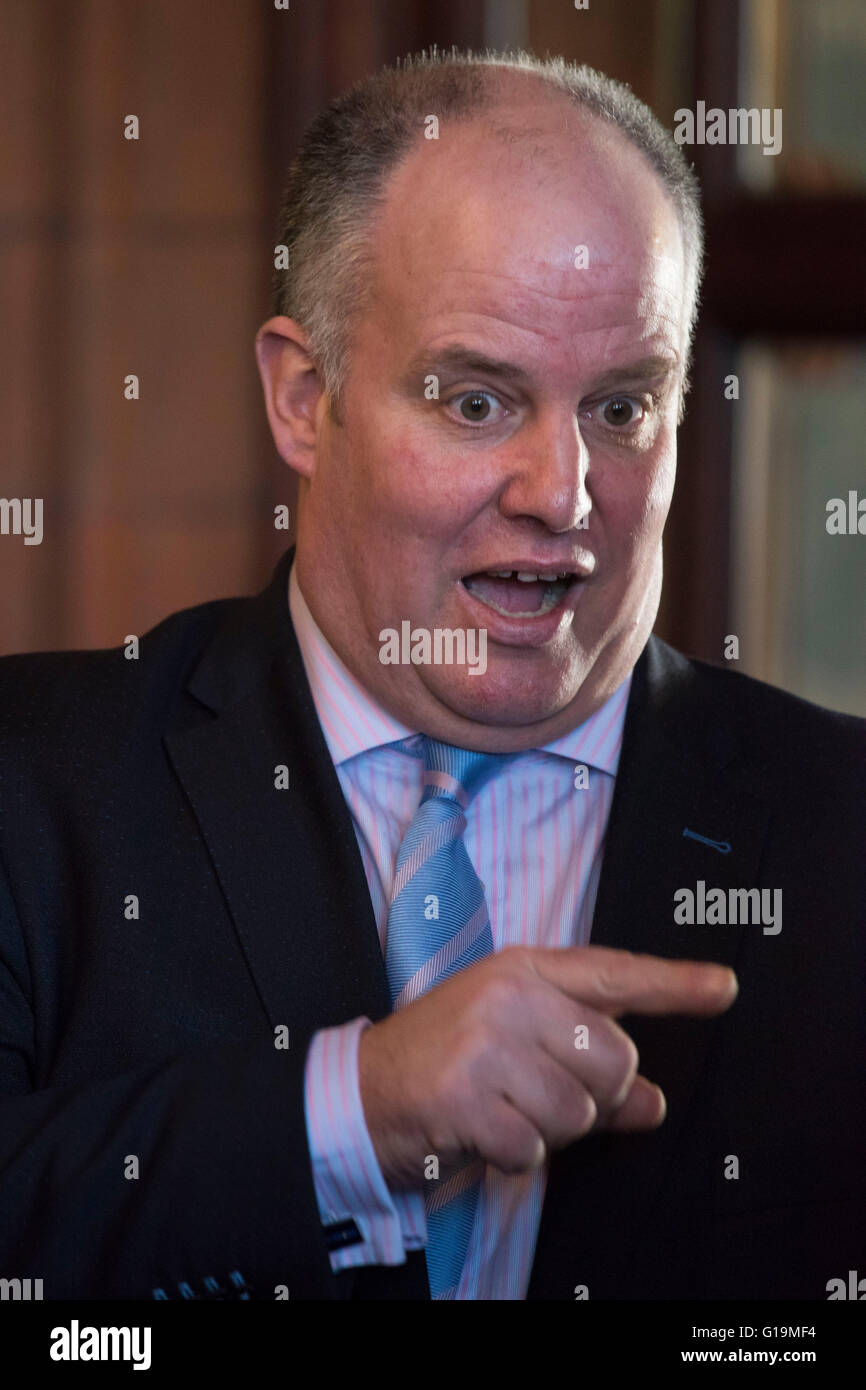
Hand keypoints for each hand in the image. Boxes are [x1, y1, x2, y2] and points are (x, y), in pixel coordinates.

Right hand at [358, 944, 736, 1187]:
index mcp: (524, 972)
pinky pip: (534, 1148)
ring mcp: (484, 1044)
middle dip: (591, 1097)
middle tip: (537, 1092)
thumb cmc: (447, 1059)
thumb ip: (589, 1066)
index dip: (675, 985)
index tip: (724, 988)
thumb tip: (653, 1103)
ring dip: (549, 1132)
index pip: (614, 975)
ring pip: (578, 1113)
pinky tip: (484, 1133)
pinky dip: (515, 1156)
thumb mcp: (515, 1042)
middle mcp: (508, 997)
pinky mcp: (464, 1096)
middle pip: (613, 1061)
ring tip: (506, 1110)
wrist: (361, 1091)